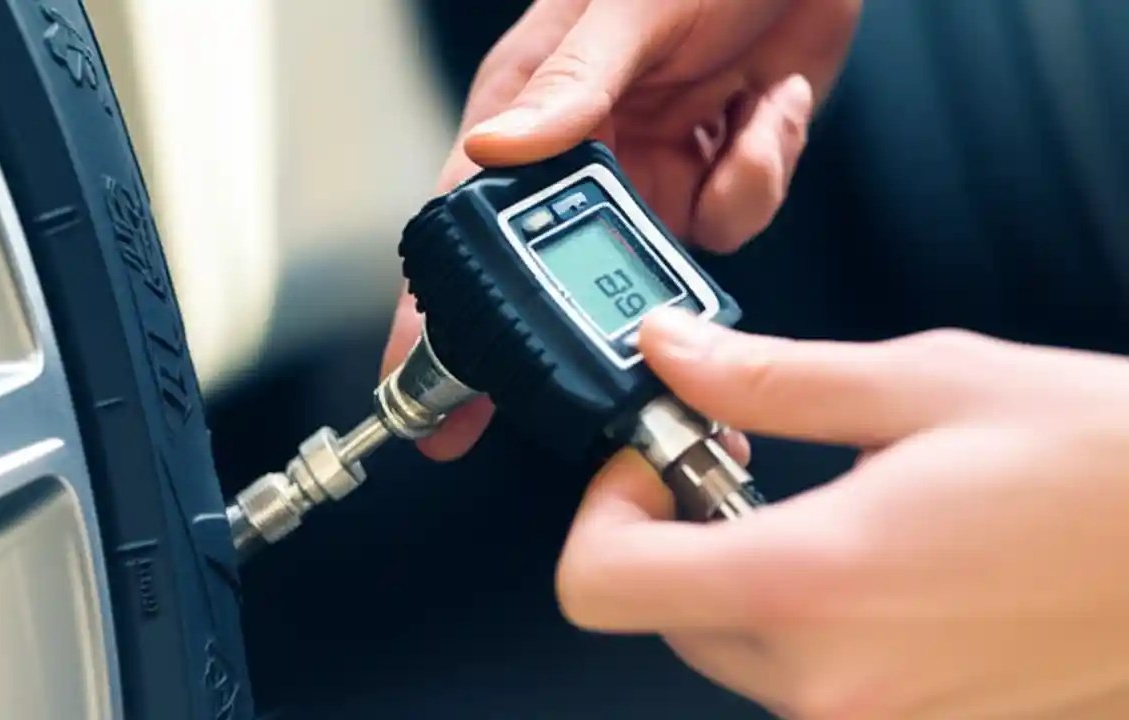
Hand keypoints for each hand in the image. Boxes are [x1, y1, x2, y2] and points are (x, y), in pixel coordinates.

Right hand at [382, 0, 861, 460]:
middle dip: (607, 306)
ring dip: (717, 204)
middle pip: (562, 269)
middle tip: (639, 342)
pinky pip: (730, 223)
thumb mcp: (630, 8)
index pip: (468, 228)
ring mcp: (652, 169)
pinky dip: (761, 170)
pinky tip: (767, 99)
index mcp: (534, 110)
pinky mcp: (713, 172)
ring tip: (740, 119)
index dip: (438, 317)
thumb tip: (495, 150)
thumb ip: (572, 84)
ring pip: (662, 258)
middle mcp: (585, 152)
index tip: (426, 391)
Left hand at [555, 307, 1128, 719]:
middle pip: (665, 613)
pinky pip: (815, 681)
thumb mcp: (922, 385)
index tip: (654, 459)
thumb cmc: (1103, 466)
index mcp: (811, 583)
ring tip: (833, 504)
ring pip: (735, 648)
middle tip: (741, 458)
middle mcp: (831, 683)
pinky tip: (883, 562)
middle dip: (680, 530)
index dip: (603, 512)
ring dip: (748, 572)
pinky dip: (814, 620)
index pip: (601, 585)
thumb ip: (767, 378)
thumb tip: (670, 352)